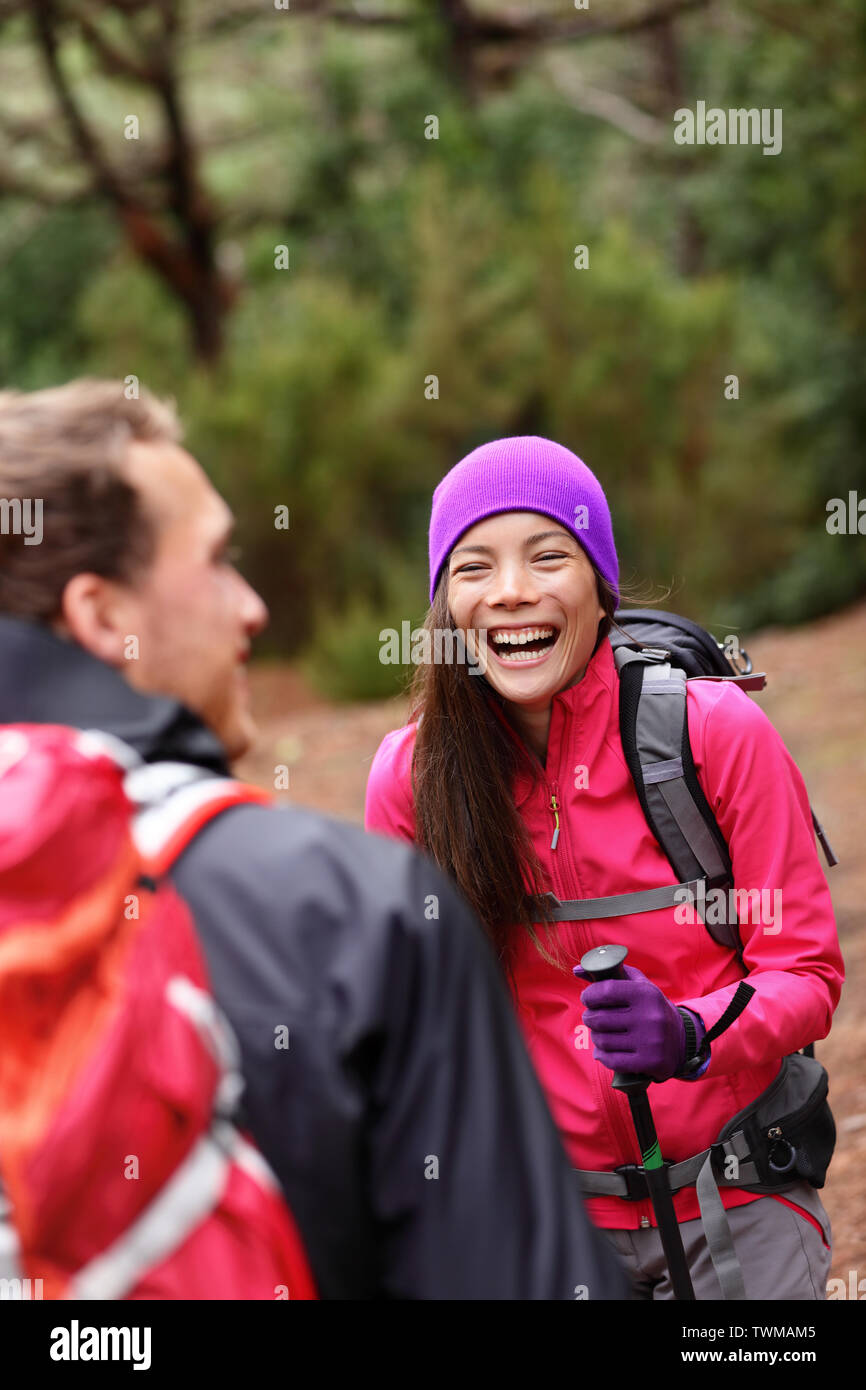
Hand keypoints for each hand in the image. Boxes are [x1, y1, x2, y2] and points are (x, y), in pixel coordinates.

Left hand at [572, 963, 693, 1081]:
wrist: (682, 1040)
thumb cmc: (651, 1008)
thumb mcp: (638, 985)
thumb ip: (609, 974)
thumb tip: (577, 970)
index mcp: (646, 994)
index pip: (605, 991)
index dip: (589, 994)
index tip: (587, 998)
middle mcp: (649, 1017)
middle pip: (599, 1018)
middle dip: (589, 1017)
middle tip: (592, 1017)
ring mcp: (649, 1041)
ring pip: (602, 1040)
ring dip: (595, 1037)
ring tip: (600, 1033)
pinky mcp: (649, 1062)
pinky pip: (611, 1060)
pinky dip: (602, 1056)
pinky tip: (604, 1051)